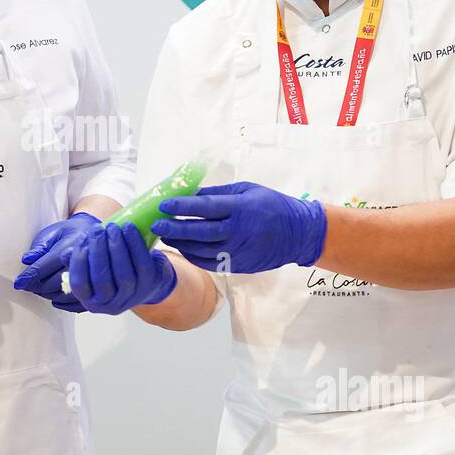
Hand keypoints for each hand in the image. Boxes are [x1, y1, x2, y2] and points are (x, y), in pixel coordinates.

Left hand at [13, 212, 101, 311]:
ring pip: (64, 296)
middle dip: (37, 287)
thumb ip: (39, 245)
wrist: (96, 235)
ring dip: (48, 295)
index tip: (18, 283)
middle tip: (26, 284)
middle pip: (54, 284)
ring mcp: (92, 277)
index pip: (45, 266)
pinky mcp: (96, 288)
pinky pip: (77, 304)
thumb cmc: (71, 233)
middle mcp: (83, 263)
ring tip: (39, 288)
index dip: (29, 276)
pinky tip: (55, 298)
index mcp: (71, 246)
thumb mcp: (53, 232)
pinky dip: (63, 304)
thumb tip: (27, 260)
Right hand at [67, 223, 177, 314]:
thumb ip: (79, 260)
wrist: (148, 277)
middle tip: (96, 230)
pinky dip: (135, 245)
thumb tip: (65, 254)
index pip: (79, 284)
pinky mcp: (149, 286)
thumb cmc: (113, 269)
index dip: (78, 261)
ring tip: (112, 228)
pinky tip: (129, 229)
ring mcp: (131, 298)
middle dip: (98, 251)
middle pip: (102, 280)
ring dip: (116, 247)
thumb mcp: (93, 267)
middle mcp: (110, 305)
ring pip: (123, 274)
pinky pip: (142, 265)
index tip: (81, 239)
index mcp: (91, 301)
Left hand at [151, 182, 325, 273]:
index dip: (181, 207)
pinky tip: (183, 248)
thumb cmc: (272, 205)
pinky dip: (194, 256)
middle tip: (156, 224)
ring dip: (180, 244)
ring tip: (165, 236)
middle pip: (198, 232)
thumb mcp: (248, 190)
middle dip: (174, 228)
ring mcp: (238, 251)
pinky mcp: (239, 265)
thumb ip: (218, 193)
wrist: (298, 234)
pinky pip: (210, 263)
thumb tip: (191, 194)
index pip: (204, 208)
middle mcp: (238, 231)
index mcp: (240, 208)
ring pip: (201, 250)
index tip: (164, 205)